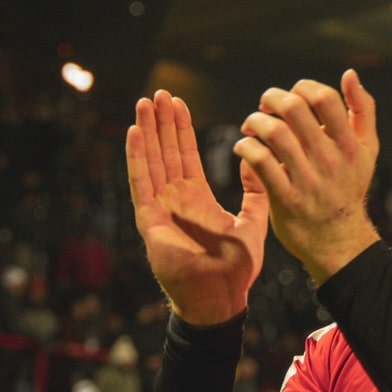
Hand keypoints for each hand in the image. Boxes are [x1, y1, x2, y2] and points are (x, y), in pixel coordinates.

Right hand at [127, 90, 268, 325]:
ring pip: (151, 162)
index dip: (181, 129)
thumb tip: (257, 159)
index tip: (178, 102)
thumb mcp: (254, 222)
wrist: (222, 298)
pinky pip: (141, 184)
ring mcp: (160, 210)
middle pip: (165, 153)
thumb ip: (256, 192)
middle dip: (162, 123)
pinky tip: (134, 133)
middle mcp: (175, 201)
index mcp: (197, 200)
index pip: (185, 156)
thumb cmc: (237, 269)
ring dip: (147, 133)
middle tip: (158, 93)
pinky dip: (137, 158)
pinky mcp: (151, 222)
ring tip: (144, 103)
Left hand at [235, 71, 381, 285]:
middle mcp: (329, 159)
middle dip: (272, 99)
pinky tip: (244, 149)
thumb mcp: (366, 149)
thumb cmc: (348, 187)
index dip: (302, 87)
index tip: (292, 97)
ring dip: (255, 122)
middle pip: (294, 109)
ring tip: (251, 127)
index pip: (324, 98)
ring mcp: (307, 179)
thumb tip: (349, 74)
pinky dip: (245, 149)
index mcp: (349, 144)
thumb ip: (363, 110)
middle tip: (265, 107)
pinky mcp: (285, 198)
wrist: (338, 239)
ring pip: (274, 133)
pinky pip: (259, 162)